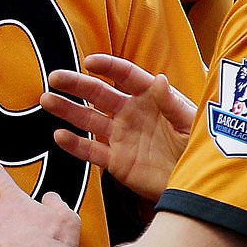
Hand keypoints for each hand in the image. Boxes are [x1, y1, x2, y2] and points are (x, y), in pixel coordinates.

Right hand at [43, 53, 196, 200]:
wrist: (197, 184)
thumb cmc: (199, 148)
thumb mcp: (192, 123)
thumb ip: (173, 104)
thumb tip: (159, 80)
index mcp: (151, 98)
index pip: (126, 76)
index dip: (108, 67)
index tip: (90, 62)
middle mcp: (131, 113)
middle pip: (99, 94)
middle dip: (77, 84)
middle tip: (55, 77)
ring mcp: (121, 137)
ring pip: (89, 119)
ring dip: (68, 110)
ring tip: (47, 101)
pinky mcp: (116, 161)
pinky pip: (92, 151)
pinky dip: (75, 145)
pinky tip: (59, 136)